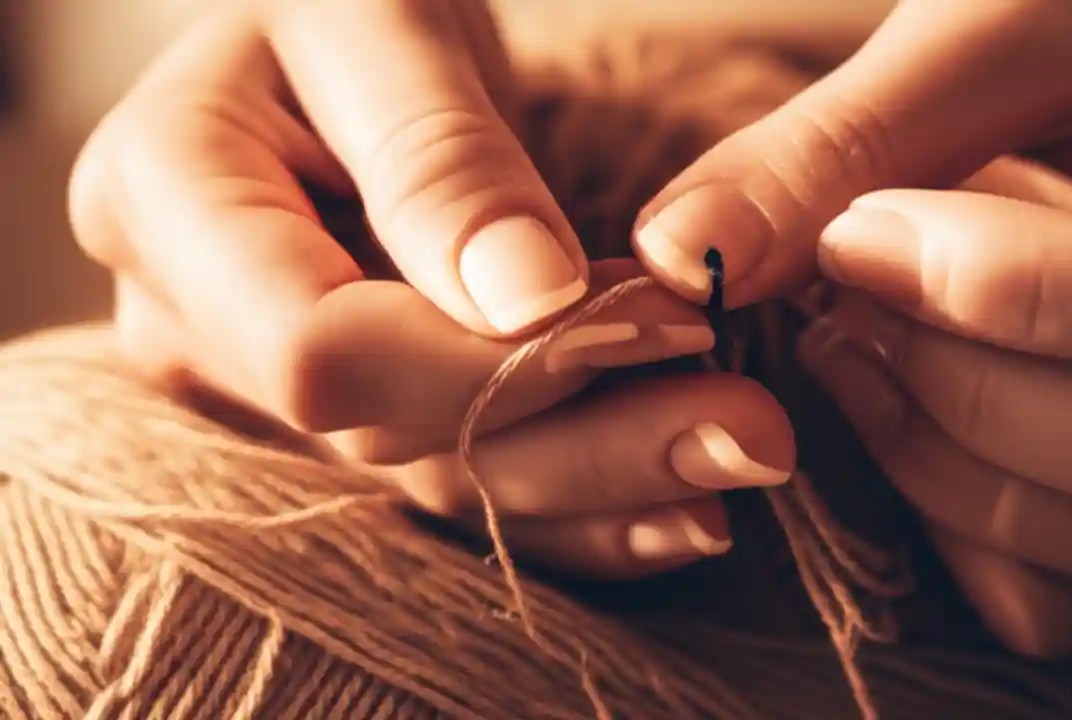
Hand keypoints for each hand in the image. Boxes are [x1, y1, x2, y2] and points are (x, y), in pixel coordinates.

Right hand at [69, 1, 795, 578]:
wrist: (333, 50)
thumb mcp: (381, 24)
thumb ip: (438, 159)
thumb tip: (525, 305)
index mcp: (164, 203)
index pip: (321, 347)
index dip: (490, 361)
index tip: (662, 322)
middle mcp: (191, 324)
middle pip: (388, 432)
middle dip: (581, 435)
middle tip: (751, 428)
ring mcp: (258, 387)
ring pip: (431, 478)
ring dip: (598, 482)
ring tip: (738, 459)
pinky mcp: (339, 414)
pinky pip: (452, 484)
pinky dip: (570, 506)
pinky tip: (673, 517)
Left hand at [633, 0, 1071, 654]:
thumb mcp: (997, 32)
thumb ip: (850, 136)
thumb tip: (688, 252)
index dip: (1028, 291)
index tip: (862, 235)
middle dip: (969, 386)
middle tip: (841, 289)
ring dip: (939, 457)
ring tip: (850, 338)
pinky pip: (1054, 600)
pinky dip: (951, 527)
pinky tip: (895, 411)